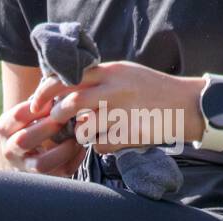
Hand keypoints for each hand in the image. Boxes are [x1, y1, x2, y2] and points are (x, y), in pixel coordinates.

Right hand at [0, 96, 84, 176]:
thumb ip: (37, 104)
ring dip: (62, 150)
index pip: (18, 116)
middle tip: (65, 119)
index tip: (54, 101)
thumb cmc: (24, 128)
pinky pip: (58, 174)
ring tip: (75, 139)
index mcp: (5, 129)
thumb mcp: (21, 116)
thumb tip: (63, 87)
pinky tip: (79, 149)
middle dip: (48, 128)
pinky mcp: (40, 180)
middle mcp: (10, 150)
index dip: (39, 107)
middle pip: (25, 140)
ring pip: (41, 164)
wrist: (11, 161)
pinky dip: (72, 161)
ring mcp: (23, 168)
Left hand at [29, 61, 202, 151]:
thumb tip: (67, 89)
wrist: (185, 105)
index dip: (47, 90)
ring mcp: (121, 114)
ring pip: (83, 129)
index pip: (69, 76)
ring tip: (90, 132)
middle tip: (56, 122)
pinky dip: (100, 146)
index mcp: (111, 71)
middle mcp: (114, 90)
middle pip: (71, 103)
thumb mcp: (125, 75)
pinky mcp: (127, 135)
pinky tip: (113, 139)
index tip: (37, 103)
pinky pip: (100, 145)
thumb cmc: (152, 90)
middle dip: (58, 116)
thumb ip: (99, 80)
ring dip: (80, 134)